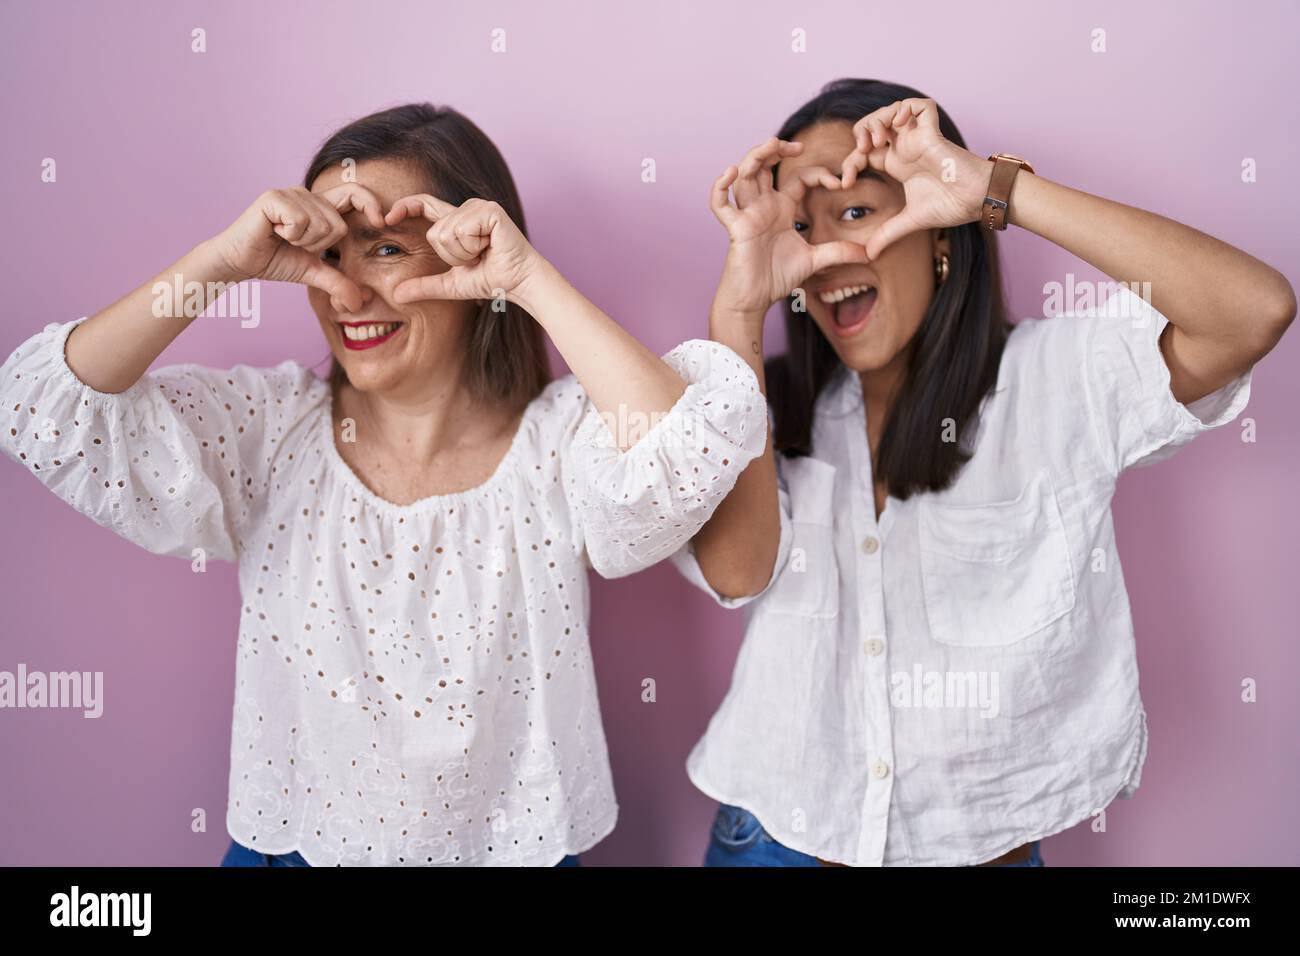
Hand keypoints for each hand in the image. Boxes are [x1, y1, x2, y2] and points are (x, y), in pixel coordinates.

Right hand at [208, 184, 384, 310]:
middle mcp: (308, 194)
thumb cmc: (275, 260)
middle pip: (339, 223)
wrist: (240, 261)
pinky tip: (274, 231)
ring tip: (283, 237)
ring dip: (303, 241)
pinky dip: (290, 234)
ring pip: (321, 224)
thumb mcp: (313, 272)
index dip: (371, 203)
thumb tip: (361, 302)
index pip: (356, 193)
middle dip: (321, 245)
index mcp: (321, 206)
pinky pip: (301, 221)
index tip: (382, 221)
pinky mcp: (274, 197)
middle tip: (297, 244)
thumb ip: (338, 282)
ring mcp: (291, 192)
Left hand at [384, 196, 540, 304]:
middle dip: (453, 255)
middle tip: (476, 259)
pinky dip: (473, 247)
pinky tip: (490, 247)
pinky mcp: (490, 211)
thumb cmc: (492, 280)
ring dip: (464, 253)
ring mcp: (479, 207)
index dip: (405, 206)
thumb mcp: (451, 284)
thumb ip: (425, 286)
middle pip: (435, 232)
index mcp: (456, 221)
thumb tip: (396, 295)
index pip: (424, 204)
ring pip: (447, 232)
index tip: (387, 218)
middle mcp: (467, 208)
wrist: (519, 282)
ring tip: (485, 253)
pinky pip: (462, 230)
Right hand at [711, 137, 869, 315]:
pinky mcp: (735, 228)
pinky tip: (730, 173)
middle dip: (775, 149)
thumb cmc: (777, 278)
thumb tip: (870, 254)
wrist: (755, 299)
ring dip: (753, 157)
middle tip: (794, 144)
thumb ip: (839, 253)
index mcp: (782, 208)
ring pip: (744, 177)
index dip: (817, 173)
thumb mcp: (814, 261)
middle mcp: (763, 206)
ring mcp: (747, 215)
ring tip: (769, 144)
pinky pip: (720, 205)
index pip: (798, 178)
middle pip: (764, 166)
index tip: (837, 181)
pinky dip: (720, 188)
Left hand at [838, 98, 992, 258]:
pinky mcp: (934, 132)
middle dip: (860, 134)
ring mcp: (919, 137)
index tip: (846, 184)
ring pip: (892, 110)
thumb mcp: (910, 221)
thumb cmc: (951, 206)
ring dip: (878, 120)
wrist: (977, 202)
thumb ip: (888, 234)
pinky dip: (906, 108)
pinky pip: (920, 105)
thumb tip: (868, 255)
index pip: (864, 152)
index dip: (850, 163)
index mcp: (897, 164)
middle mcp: (906, 147)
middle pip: (874, 125)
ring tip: (878, 140)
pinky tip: (900, 124)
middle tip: (861, 152)